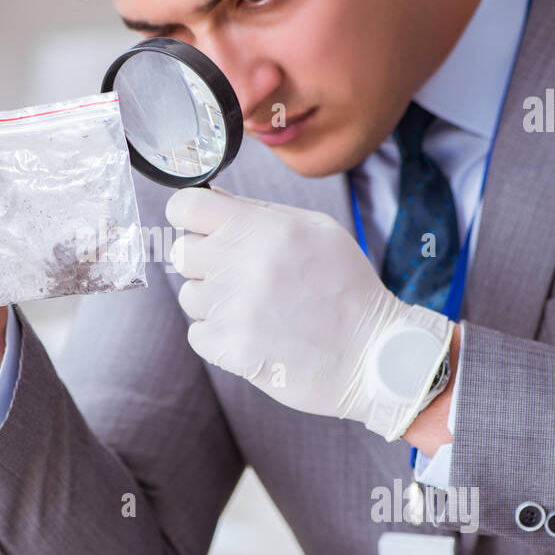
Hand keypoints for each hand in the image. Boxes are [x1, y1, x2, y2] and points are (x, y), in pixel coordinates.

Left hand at [164, 186, 452, 440]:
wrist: (373, 355)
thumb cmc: (346, 287)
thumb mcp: (317, 229)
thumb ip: (260, 212)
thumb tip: (214, 199)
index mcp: (265, 230)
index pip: (186, 208)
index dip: (187, 214)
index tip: (199, 225)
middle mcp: (244, 267)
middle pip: (181, 252)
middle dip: (204, 259)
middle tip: (236, 271)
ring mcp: (235, 311)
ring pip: (188, 295)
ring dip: (213, 299)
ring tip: (254, 306)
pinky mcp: (231, 350)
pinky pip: (196, 333)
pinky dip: (218, 334)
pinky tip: (252, 331)